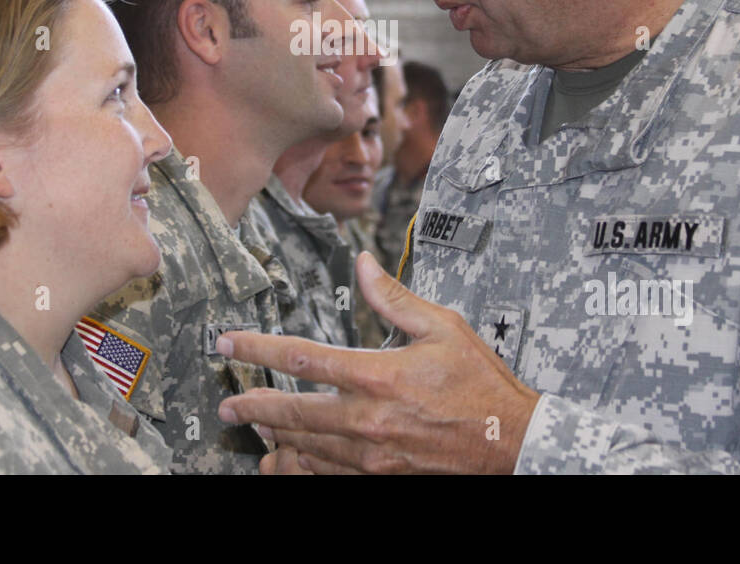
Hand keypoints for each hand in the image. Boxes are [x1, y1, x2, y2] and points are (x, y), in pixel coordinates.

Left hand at [217, 251, 539, 473]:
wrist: (511, 440)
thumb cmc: (481, 383)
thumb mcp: (442, 327)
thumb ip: (393, 297)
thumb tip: (362, 264)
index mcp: (378, 374)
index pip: (302, 358)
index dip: (258, 350)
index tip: (230, 343)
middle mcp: (367, 418)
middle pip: (292, 412)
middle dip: (253, 405)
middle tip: (228, 402)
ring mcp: (372, 454)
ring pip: (306, 446)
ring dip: (275, 435)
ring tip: (254, 426)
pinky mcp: (382, 476)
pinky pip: (328, 474)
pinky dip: (303, 465)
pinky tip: (289, 458)